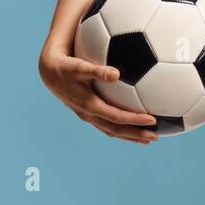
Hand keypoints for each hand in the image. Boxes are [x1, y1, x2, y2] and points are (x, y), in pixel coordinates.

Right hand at [38, 44, 160, 143]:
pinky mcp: (89, 112)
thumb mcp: (79, 66)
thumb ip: (97, 70)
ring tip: (148, 138)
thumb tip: (116, 73)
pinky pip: (108, 123)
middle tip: (155, 136)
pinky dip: (122, 127)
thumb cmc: (67, 66)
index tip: (152, 120)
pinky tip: (134, 123)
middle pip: (115, 129)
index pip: (116, 117)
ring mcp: (88, 115)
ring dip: (130, 135)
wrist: (50, 72)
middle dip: (135, 134)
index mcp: (89, 105)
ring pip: (111, 130)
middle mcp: (89, 114)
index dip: (134, 120)